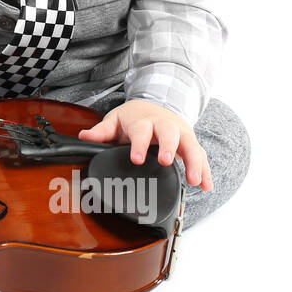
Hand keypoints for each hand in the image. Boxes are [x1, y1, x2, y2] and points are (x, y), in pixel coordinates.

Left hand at [76, 99, 212, 190]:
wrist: (153, 105)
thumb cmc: (133, 117)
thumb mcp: (115, 120)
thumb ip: (101, 131)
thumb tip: (84, 136)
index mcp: (144, 120)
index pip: (141, 130)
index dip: (138, 144)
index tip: (136, 158)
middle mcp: (164, 125)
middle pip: (169, 133)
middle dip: (169, 146)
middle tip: (166, 161)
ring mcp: (180, 133)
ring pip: (190, 145)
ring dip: (194, 162)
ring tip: (194, 180)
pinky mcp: (190, 143)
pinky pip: (201, 156)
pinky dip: (206, 170)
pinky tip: (208, 185)